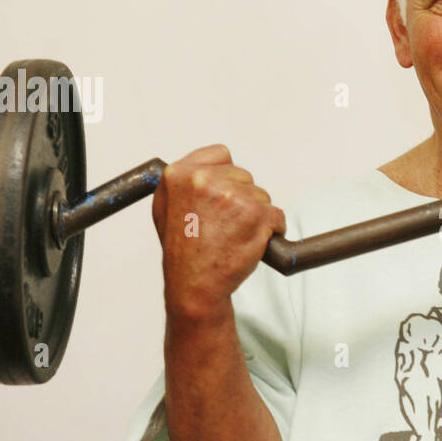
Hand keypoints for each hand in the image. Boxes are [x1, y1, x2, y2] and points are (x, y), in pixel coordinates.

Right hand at [152, 144, 285, 319]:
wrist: (195, 285)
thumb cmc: (182, 251)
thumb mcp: (164, 208)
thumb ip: (183, 182)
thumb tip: (203, 168)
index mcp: (179, 174)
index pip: (221, 154)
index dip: (226, 176)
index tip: (222, 196)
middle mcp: (204, 180)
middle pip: (244, 176)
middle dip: (242, 199)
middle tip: (224, 225)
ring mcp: (232, 196)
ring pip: (261, 196)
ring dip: (256, 216)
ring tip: (233, 236)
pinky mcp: (256, 214)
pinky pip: (277, 215)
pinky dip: (272, 229)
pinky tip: (251, 243)